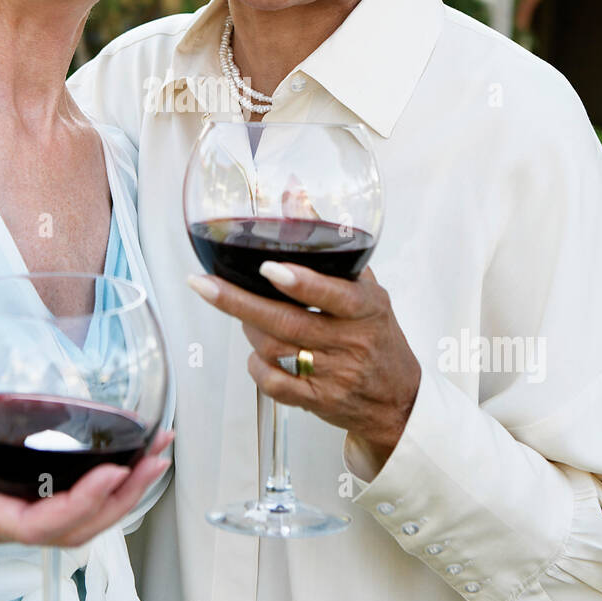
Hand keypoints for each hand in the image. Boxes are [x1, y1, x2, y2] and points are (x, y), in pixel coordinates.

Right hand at [0, 343, 172, 552]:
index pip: (35, 526)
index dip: (79, 507)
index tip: (112, 475)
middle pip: (72, 531)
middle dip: (120, 500)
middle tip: (156, 457)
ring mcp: (7, 514)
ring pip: (77, 523)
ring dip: (122, 495)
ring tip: (158, 454)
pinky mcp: (13, 499)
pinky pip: (67, 505)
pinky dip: (104, 487)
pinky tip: (126, 456)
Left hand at [187, 263, 419, 468]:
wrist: (397, 401)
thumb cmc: (377, 337)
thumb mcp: (368, 291)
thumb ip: (331, 250)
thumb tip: (295, 199)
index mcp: (365, 309)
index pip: (333, 294)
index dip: (301, 283)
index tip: (269, 268)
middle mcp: (350, 342)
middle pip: (286, 322)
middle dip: (238, 302)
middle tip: (204, 284)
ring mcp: (333, 375)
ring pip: (274, 350)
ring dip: (247, 328)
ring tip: (240, 311)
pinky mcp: (317, 401)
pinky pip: (273, 384)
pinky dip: (255, 365)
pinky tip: (257, 352)